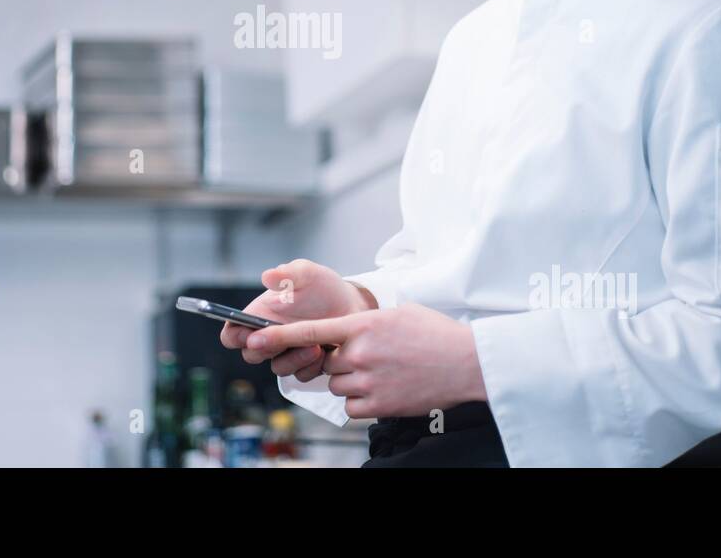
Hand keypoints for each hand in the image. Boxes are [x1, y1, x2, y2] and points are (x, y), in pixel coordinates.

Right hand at [220, 259, 374, 380]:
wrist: (352, 304)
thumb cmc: (323, 287)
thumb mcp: (307, 273)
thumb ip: (288, 273)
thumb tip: (268, 276)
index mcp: (261, 314)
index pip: (233, 333)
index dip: (234, 336)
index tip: (246, 333)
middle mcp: (271, 336)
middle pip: (251, 353)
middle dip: (265, 348)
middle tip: (279, 339)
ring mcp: (288, 353)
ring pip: (278, 368)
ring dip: (293, 359)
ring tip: (313, 346)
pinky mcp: (306, 364)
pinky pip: (300, 375)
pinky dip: (310, 367)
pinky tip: (324, 353)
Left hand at [245, 303, 487, 418]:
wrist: (466, 363)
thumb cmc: (436, 333)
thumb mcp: (398, 312)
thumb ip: (367, 320)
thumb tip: (348, 331)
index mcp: (363, 325)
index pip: (311, 331)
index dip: (279, 336)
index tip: (254, 339)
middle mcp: (360, 352)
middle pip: (326, 364)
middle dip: (340, 362)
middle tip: (371, 358)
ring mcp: (368, 380)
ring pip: (337, 386)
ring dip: (351, 382)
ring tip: (383, 372)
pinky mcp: (378, 404)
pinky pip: (350, 407)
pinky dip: (360, 402)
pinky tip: (383, 390)